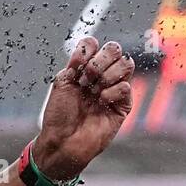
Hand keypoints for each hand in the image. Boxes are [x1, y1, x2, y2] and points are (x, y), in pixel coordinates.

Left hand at [35, 36, 133, 179]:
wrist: (63, 141)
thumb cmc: (58, 115)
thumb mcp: (62, 83)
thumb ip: (75, 62)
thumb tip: (88, 44)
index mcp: (83, 69)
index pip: (95, 45)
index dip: (89, 49)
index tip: (77, 63)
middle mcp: (100, 77)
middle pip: (115, 49)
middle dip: (101, 59)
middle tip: (87, 77)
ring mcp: (113, 89)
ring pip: (126, 64)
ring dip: (108, 74)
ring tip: (94, 89)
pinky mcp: (123, 105)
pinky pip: (126, 87)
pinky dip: (112, 91)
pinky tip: (101, 101)